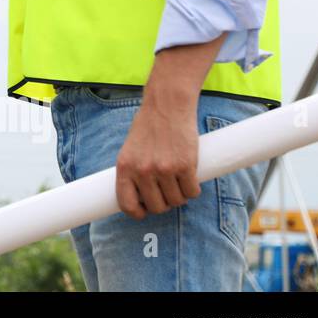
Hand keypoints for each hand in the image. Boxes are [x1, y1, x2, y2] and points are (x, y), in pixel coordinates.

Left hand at [114, 98, 200, 218]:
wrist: (167, 105)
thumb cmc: (149, 127)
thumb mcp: (130, 149)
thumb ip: (133, 172)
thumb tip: (140, 199)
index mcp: (124, 167)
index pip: (126, 204)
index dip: (137, 212)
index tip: (144, 211)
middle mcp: (142, 171)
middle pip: (157, 207)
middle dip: (164, 203)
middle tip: (167, 191)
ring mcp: (164, 169)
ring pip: (177, 201)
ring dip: (180, 195)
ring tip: (178, 180)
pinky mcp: (185, 166)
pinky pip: (192, 192)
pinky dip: (193, 189)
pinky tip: (190, 178)